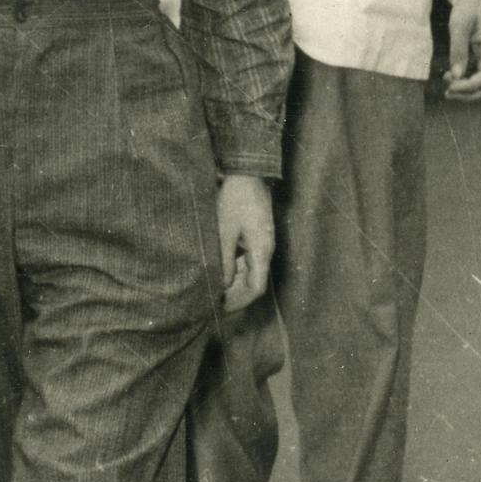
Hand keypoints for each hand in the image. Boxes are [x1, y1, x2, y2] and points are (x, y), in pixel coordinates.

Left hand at [216, 175, 274, 310]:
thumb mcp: (224, 232)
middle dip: (237, 296)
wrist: (248, 173)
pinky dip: (236, 269)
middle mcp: (266, 250)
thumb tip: (222, 286)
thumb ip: (223, 261)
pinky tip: (221, 270)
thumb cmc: (234, 200)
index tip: (221, 308)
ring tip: (215, 290)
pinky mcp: (257, 235)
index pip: (256, 288)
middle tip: (215, 303)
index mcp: (261, 251)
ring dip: (236, 283)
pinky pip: (249, 260)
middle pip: (256, 283)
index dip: (240, 302)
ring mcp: (263, 242)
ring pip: (252, 272)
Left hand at [442, 0, 480, 100]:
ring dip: (468, 90)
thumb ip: (458, 50)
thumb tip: (456, 76)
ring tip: (447, 83)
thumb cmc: (470, 8)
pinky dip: (468, 82)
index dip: (470, 86)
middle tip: (447, 92)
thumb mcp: (459, 24)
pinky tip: (452, 77)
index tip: (450, 87)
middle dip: (469, 93)